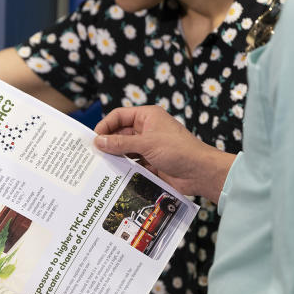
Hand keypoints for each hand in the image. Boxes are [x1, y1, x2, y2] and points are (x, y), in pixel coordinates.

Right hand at [93, 105, 234, 201]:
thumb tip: (98, 141)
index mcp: (147, 117)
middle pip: (120, 134)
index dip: (105, 126)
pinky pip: (132, 164)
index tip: (93, 139)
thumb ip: (120, 143)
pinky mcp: (151, 164)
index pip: (119, 116)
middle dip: (108, 143)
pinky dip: (124, 169)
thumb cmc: (178, 150)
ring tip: (99, 167)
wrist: (200, 173)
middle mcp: (147, 130)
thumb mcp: (146, 144)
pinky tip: (113, 176)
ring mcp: (149, 147)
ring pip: (125, 151)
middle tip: (92, 155)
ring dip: (115, 158)